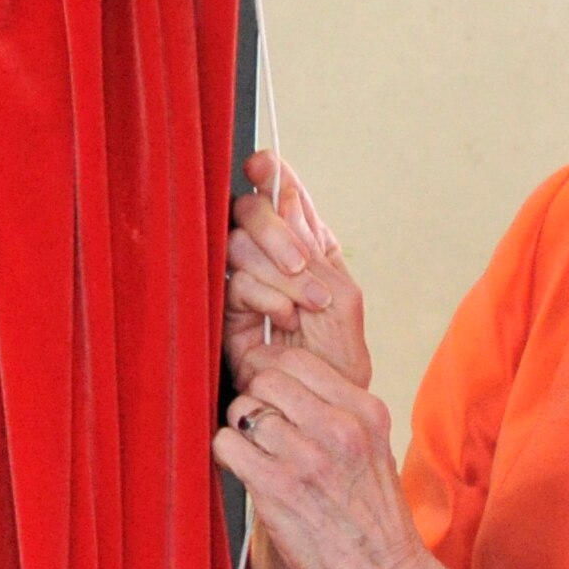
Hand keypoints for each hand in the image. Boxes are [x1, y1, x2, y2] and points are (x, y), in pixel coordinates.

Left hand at [215, 346, 525, 568]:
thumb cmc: (372, 516)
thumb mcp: (371, 447)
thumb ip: (336, 412)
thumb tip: (278, 383)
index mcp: (365, 410)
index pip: (296, 361)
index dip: (272, 375)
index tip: (268, 397)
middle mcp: (338, 426)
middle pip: (265, 379)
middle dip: (254, 400)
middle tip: (257, 429)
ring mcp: (307, 455)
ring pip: (242, 409)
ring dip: (240, 431)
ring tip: (256, 456)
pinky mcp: (277, 487)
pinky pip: (227, 444)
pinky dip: (227, 455)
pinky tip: (245, 472)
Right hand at [226, 151, 369, 395]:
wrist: (320, 403)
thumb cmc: (338, 359)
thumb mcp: (343, 299)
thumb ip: (315, 251)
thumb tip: (287, 202)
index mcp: (307, 246)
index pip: (282, 194)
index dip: (269, 172)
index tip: (263, 165)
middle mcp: (272, 258)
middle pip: (250, 211)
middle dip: (275, 233)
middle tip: (301, 267)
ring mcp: (246, 282)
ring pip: (236, 245)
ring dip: (276, 275)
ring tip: (301, 310)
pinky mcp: (225, 310)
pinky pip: (232, 282)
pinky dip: (262, 297)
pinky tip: (280, 321)